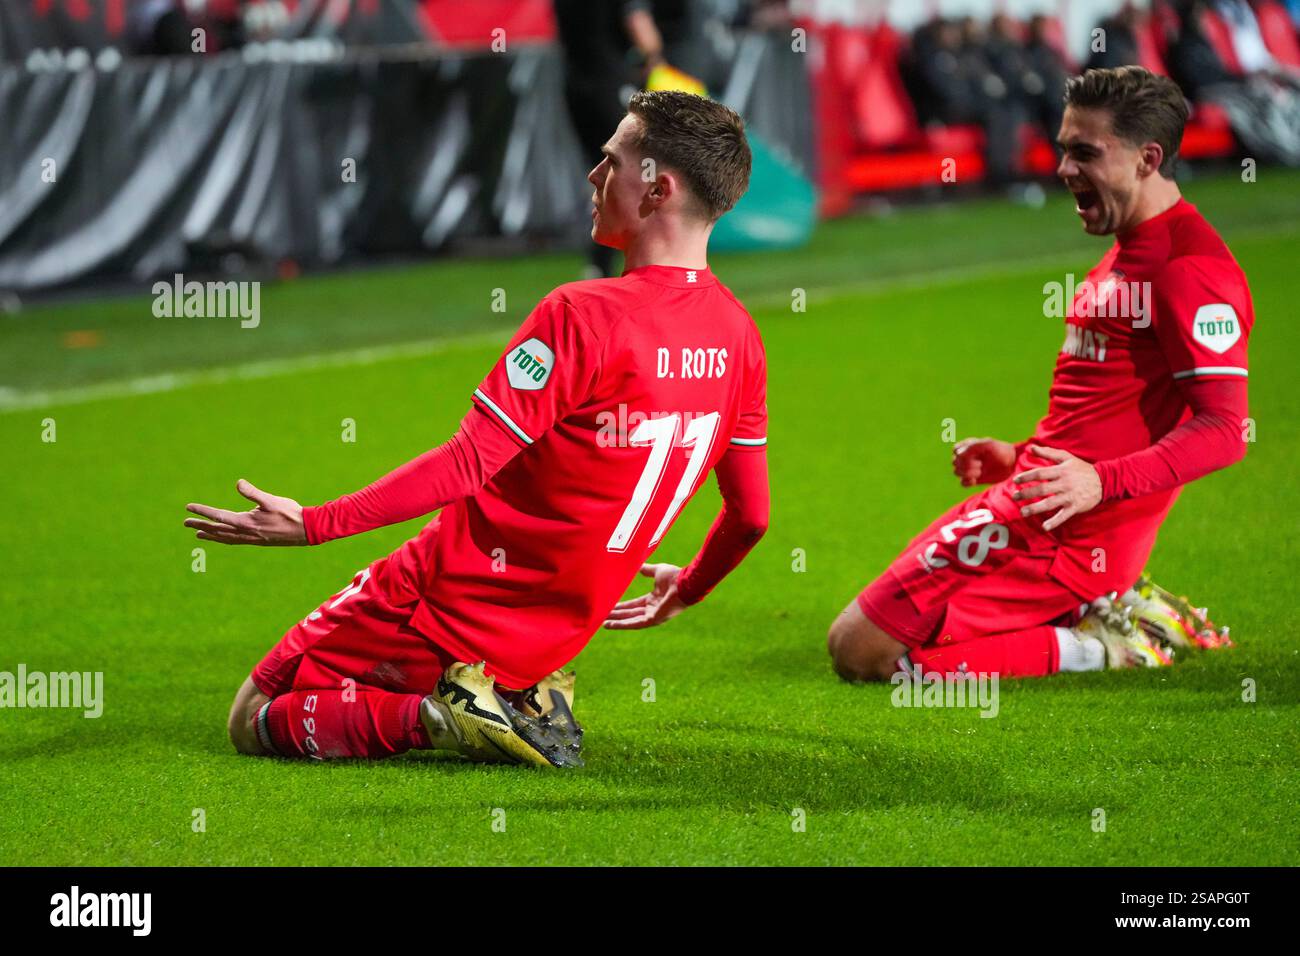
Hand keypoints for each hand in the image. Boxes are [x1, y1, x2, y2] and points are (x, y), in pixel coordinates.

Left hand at [185, 479, 306, 545]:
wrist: (306, 530)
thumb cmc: (290, 513)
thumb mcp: (271, 500)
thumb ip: (253, 493)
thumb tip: (238, 483)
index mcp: (246, 523)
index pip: (219, 516)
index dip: (203, 511)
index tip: (189, 507)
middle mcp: (246, 533)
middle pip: (217, 530)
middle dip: (200, 525)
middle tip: (186, 523)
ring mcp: (251, 539)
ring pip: (225, 538)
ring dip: (210, 535)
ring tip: (198, 534)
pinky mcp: (257, 541)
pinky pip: (234, 541)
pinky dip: (223, 539)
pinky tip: (222, 537)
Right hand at [602, 563, 686, 629]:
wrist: (685, 583)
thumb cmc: (675, 576)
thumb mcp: (657, 571)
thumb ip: (647, 570)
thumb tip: (638, 566)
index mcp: (653, 599)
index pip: (634, 604)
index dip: (622, 605)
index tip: (610, 605)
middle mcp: (652, 609)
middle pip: (630, 613)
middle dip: (616, 615)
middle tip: (602, 615)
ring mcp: (653, 615)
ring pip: (631, 620)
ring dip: (617, 622)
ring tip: (603, 623)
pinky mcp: (653, 619)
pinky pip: (635, 623)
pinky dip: (622, 625)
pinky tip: (611, 625)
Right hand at [952, 437, 1016, 486]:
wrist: (1012, 463)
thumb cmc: (1000, 451)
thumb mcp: (987, 445)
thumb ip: (971, 448)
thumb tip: (958, 456)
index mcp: (967, 446)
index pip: (956, 451)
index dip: (964, 455)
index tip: (976, 455)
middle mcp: (966, 457)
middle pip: (955, 462)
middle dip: (966, 464)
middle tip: (980, 463)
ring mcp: (969, 469)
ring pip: (957, 472)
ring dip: (967, 473)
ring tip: (980, 471)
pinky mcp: (973, 480)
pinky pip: (962, 483)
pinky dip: (967, 482)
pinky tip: (975, 480)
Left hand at [1011, 444, 1101, 531]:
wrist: (1104, 481)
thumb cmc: (1082, 468)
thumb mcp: (1067, 458)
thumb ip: (1048, 452)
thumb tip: (1031, 447)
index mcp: (1061, 471)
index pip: (1040, 473)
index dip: (1027, 477)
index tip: (1015, 480)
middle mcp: (1065, 484)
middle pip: (1042, 489)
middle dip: (1026, 494)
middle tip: (1014, 496)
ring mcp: (1070, 496)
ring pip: (1050, 503)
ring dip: (1035, 509)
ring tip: (1023, 512)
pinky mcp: (1075, 507)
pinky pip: (1063, 516)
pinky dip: (1054, 522)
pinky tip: (1044, 527)